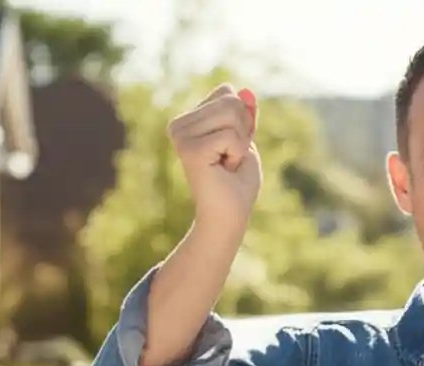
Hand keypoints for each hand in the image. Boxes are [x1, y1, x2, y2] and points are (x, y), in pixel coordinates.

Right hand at [167, 83, 261, 237]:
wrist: (229, 216)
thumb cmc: (237, 181)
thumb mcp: (245, 137)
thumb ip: (244, 112)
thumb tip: (245, 91)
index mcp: (188, 119)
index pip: (226, 92)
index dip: (242, 121)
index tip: (231, 147)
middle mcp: (178, 124)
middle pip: (230, 100)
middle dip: (243, 131)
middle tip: (230, 158)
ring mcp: (181, 136)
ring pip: (232, 114)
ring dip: (240, 143)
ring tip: (226, 163)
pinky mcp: (190, 150)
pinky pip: (232, 136)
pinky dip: (237, 154)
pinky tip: (223, 170)